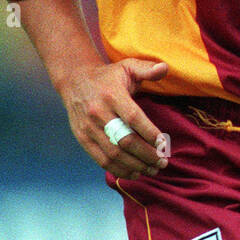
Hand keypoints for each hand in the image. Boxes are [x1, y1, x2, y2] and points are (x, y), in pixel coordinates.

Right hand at [58, 58, 169, 178]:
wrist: (74, 80)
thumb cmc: (108, 76)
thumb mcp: (127, 66)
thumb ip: (147, 68)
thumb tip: (164, 68)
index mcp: (111, 94)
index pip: (133, 118)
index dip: (150, 133)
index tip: (164, 144)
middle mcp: (98, 112)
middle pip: (125, 140)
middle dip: (147, 155)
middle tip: (162, 162)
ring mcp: (88, 128)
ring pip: (114, 154)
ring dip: (136, 166)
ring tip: (152, 170)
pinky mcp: (83, 138)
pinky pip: (101, 160)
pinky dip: (119, 170)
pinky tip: (135, 173)